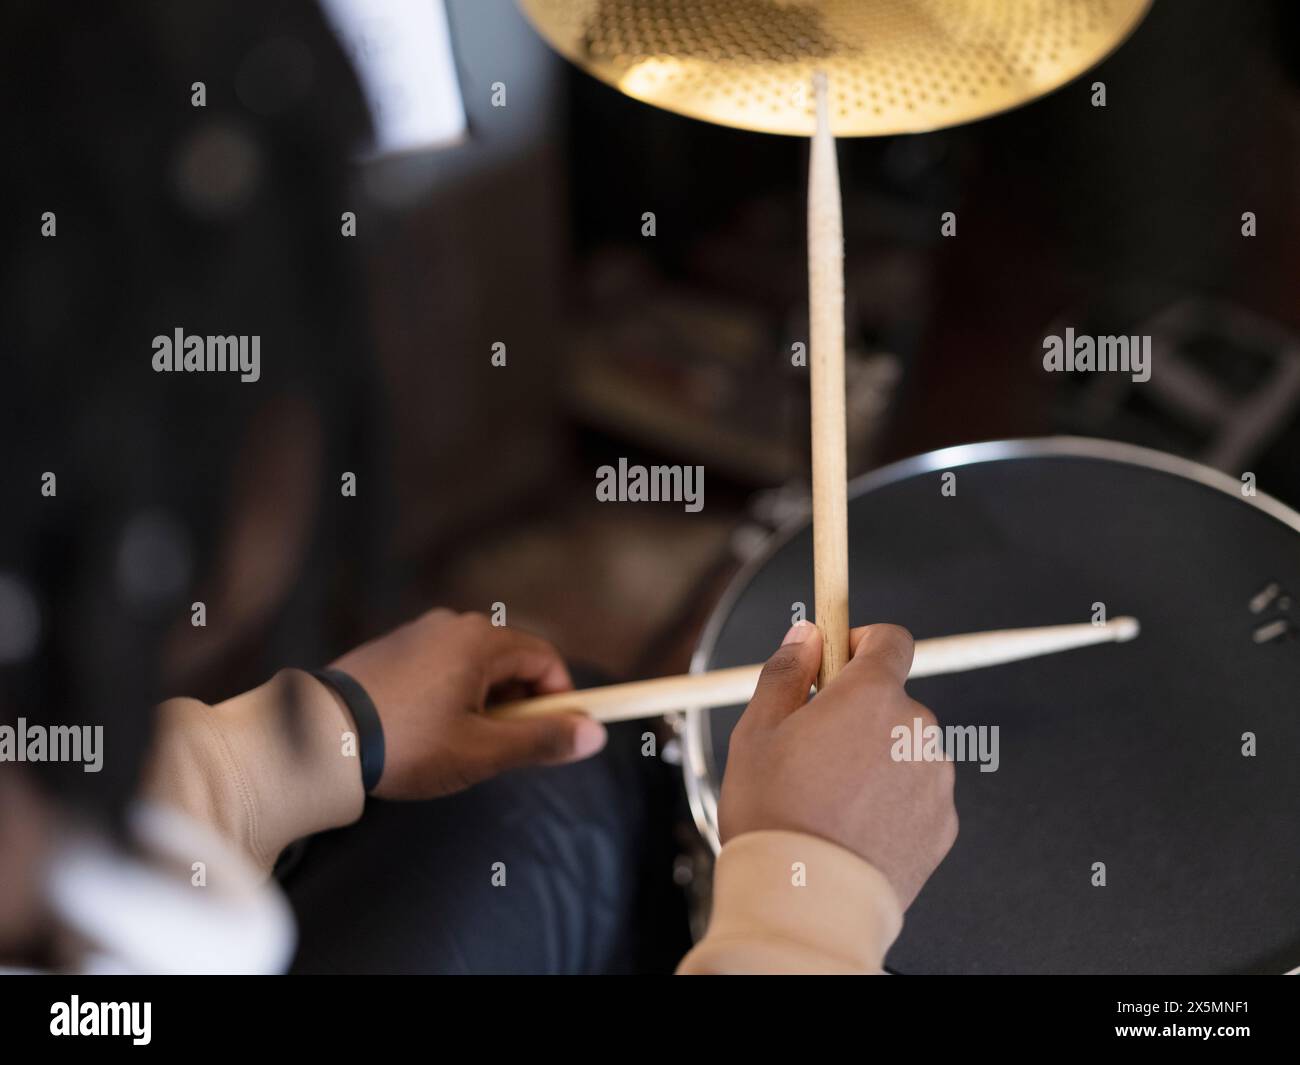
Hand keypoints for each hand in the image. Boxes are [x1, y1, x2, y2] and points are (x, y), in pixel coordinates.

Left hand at [328, 609, 606, 799]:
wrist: (317, 740)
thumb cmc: (405, 744)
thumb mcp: (482, 751)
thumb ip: (542, 740)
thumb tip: (593, 734)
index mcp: (479, 640)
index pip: (545, 658)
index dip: (559, 699)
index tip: (555, 736)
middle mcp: (450, 624)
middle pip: (510, 659)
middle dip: (518, 704)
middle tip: (500, 749)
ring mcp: (416, 634)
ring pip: (473, 667)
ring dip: (482, 703)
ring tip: (458, 746)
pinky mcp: (390, 650)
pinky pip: (440, 668)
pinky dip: (449, 696)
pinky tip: (426, 734)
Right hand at [718, 620, 957, 908]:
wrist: (806, 901)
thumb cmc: (775, 815)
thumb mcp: (757, 730)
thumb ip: (786, 672)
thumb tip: (806, 636)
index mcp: (871, 695)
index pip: (890, 639)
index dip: (860, 642)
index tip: (837, 659)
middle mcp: (915, 729)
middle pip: (892, 700)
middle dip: (858, 714)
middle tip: (814, 751)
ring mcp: (935, 779)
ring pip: (904, 749)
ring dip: (876, 759)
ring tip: (831, 801)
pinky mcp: (944, 824)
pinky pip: (916, 795)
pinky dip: (891, 802)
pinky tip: (853, 827)